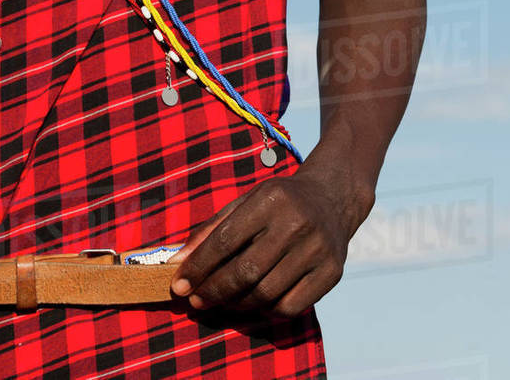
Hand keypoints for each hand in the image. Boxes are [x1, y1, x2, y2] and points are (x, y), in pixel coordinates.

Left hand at [168, 168, 373, 317]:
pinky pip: (291, 307)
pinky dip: (266, 311)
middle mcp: (296, 224)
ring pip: (266, 293)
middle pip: (245, 271)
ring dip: (236, 304)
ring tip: (221, 302)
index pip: (225, 240)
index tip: (179, 286)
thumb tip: (177, 262)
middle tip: (196, 301)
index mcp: (270, 200)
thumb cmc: (278, 202)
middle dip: (214, 290)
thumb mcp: (244, 202)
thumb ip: (211, 230)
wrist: (332, 199)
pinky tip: (253, 303)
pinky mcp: (332, 273)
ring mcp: (317, 250)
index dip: (198, 267)